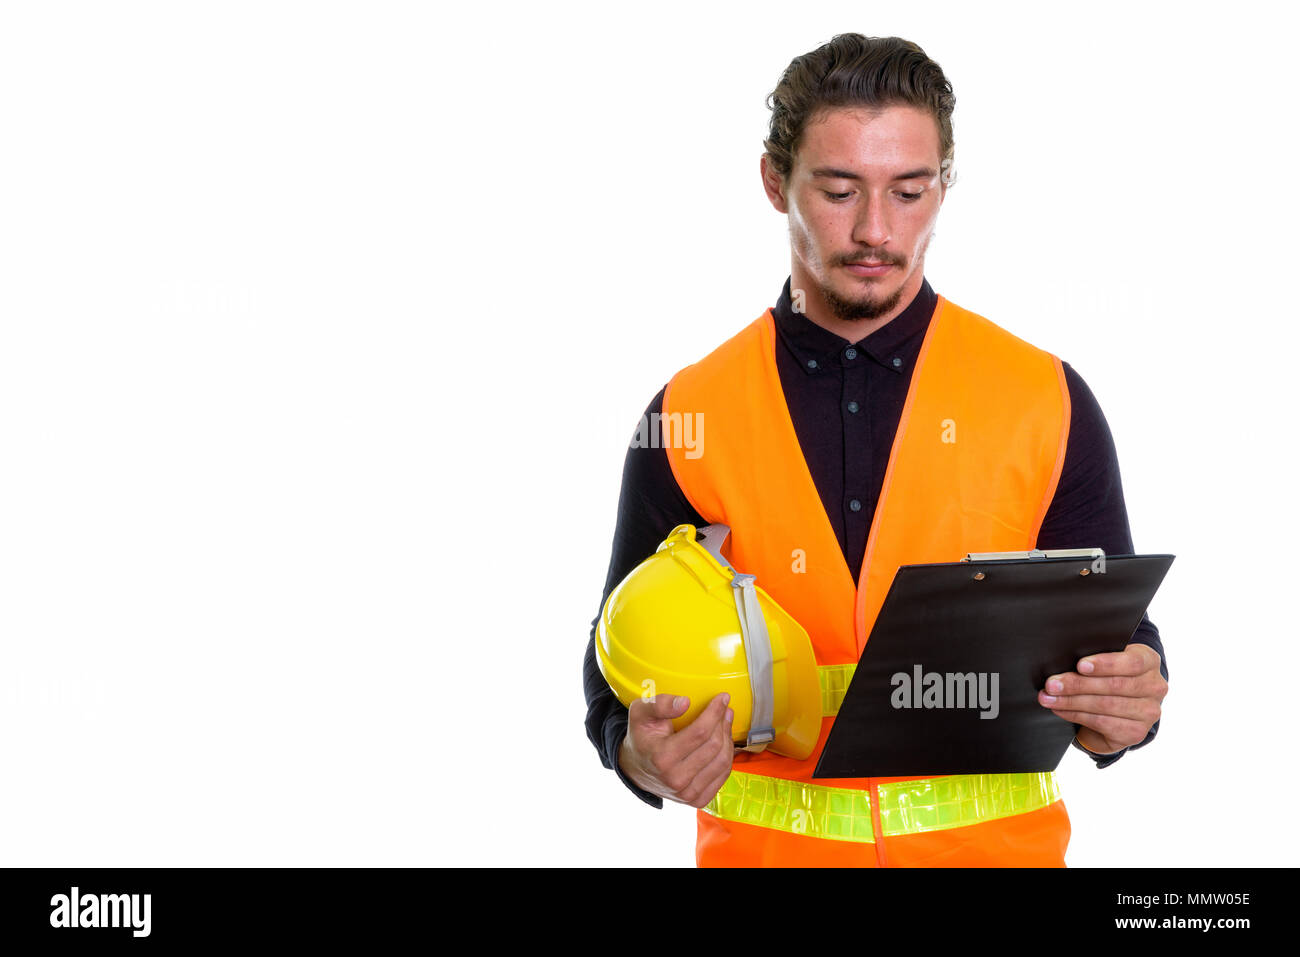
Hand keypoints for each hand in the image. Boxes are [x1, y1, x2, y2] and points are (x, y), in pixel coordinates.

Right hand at [618, 692, 734, 807]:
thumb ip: (660, 704)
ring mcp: (687, 793)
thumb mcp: (640, 713)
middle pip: (714, 745)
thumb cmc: (641, 737)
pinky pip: (723, 775)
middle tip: (725, 709)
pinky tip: (723, 742)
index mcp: (662, 758)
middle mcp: (676, 779)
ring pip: (723, 761)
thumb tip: (685, 702)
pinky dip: (727, 756)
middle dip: (723, 723)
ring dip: (728, 738)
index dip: (715, 712)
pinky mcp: (697, 800)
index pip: (700, 732)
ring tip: (725, 723)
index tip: (722, 698)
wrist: (636, 769)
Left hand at [1038, 643, 1166, 754]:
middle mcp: (1155, 686)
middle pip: (1114, 685)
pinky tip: (1060, 709)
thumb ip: (1094, 659)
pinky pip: (1102, 722)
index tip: (1080, 666)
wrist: (1118, 710)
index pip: (1132, 662)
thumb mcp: (1106, 663)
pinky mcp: (1136, 732)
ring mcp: (1149, 712)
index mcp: (1149, 661)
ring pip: (1105, 705)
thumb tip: (1063, 659)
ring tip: (1048, 698)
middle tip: (1052, 684)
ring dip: (1071, 701)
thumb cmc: (1108, 676)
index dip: (1105, 664)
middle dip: (1077, 684)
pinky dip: (1076, 715)